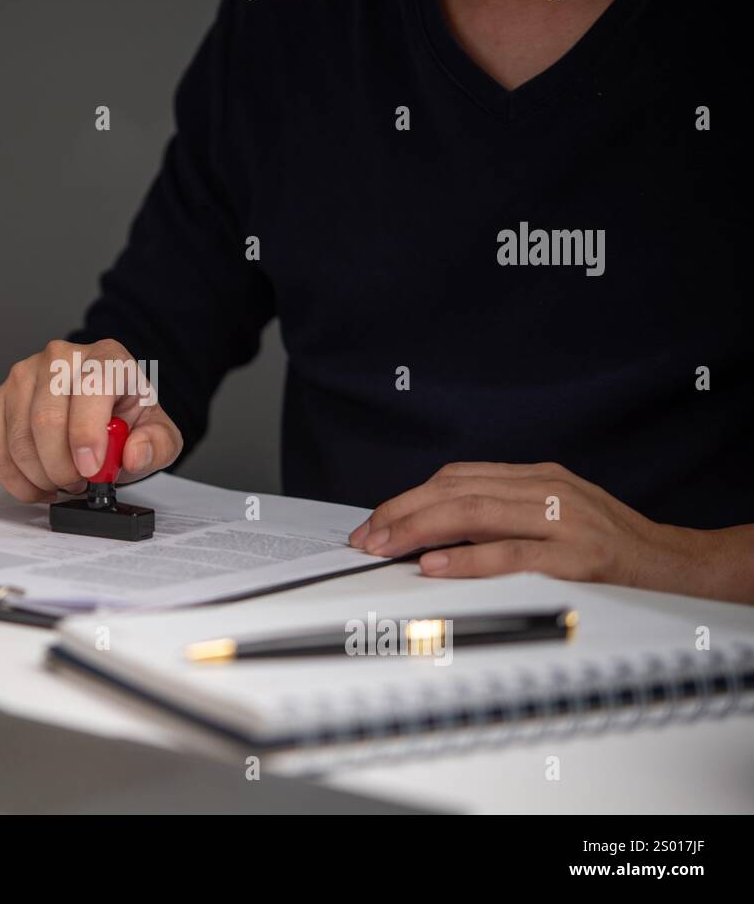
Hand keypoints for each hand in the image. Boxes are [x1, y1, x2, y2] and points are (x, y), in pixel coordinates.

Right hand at [0, 339, 181, 502]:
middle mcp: (60, 358)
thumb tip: (134, 454)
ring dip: (40, 476)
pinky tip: (37, 484)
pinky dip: (15, 478)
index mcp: (106, 357)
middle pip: (46, 419)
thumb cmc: (126, 418)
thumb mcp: (159, 434)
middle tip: (79, 483)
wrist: (99, 409)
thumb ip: (157, 445)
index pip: (89, 388)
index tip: (91, 469)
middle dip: (62, 468)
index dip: (86, 435)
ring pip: (18, 438)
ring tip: (62, 481)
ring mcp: (24, 375)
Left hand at [348, 461, 750, 597]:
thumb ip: (499, 515)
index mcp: (535, 477)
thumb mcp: (550, 514)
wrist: (673, 565)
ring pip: (475, 514)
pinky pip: (511, 553)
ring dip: (420, 530)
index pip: (455, 478)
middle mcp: (546, 490)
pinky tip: (434, 565)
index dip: (407, 498)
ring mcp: (563, 521)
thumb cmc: (606, 544)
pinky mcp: (577, 556)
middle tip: (367, 537)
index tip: (375, 522)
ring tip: (386, 546)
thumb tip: (431, 532)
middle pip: (456, 491)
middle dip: (402, 513)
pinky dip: (467, 559)